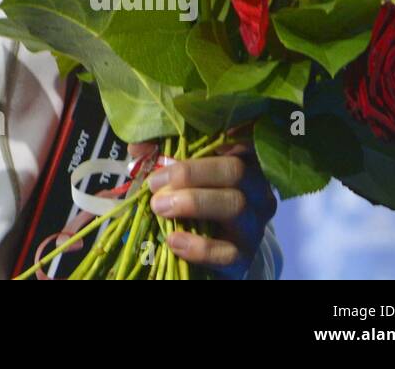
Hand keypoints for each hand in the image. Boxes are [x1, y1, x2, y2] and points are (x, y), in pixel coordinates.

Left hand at [127, 139, 277, 277]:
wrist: (214, 254)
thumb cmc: (195, 200)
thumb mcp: (179, 174)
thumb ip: (159, 154)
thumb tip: (137, 147)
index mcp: (244, 162)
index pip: (238, 140)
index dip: (211, 138)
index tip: (179, 143)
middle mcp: (257, 190)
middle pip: (235, 171)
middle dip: (191, 173)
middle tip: (155, 183)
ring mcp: (255, 225)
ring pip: (235, 206)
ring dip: (193, 203)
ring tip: (159, 207)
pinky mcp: (245, 257)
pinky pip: (228, 252)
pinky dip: (199, 246)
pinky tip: (174, 240)